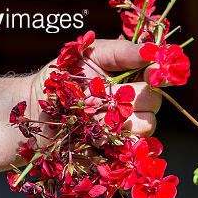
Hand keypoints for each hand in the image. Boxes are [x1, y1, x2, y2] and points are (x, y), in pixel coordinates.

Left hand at [30, 38, 160, 136]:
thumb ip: (122, 51)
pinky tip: (94, 130)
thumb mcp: (90, 53)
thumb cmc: (62, 76)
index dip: (160, 74)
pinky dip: (112, 137)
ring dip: (116, 118)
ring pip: (146, 124)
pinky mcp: (119, 146)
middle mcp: (135, 100)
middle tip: (101, 93)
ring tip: (90, 111)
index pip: (158, 74)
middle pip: (154, 101)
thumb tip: (152, 50)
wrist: (36, 109)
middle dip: (128, 96)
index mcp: (132, 74)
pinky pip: (131, 144)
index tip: (153, 73)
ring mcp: (128, 125)